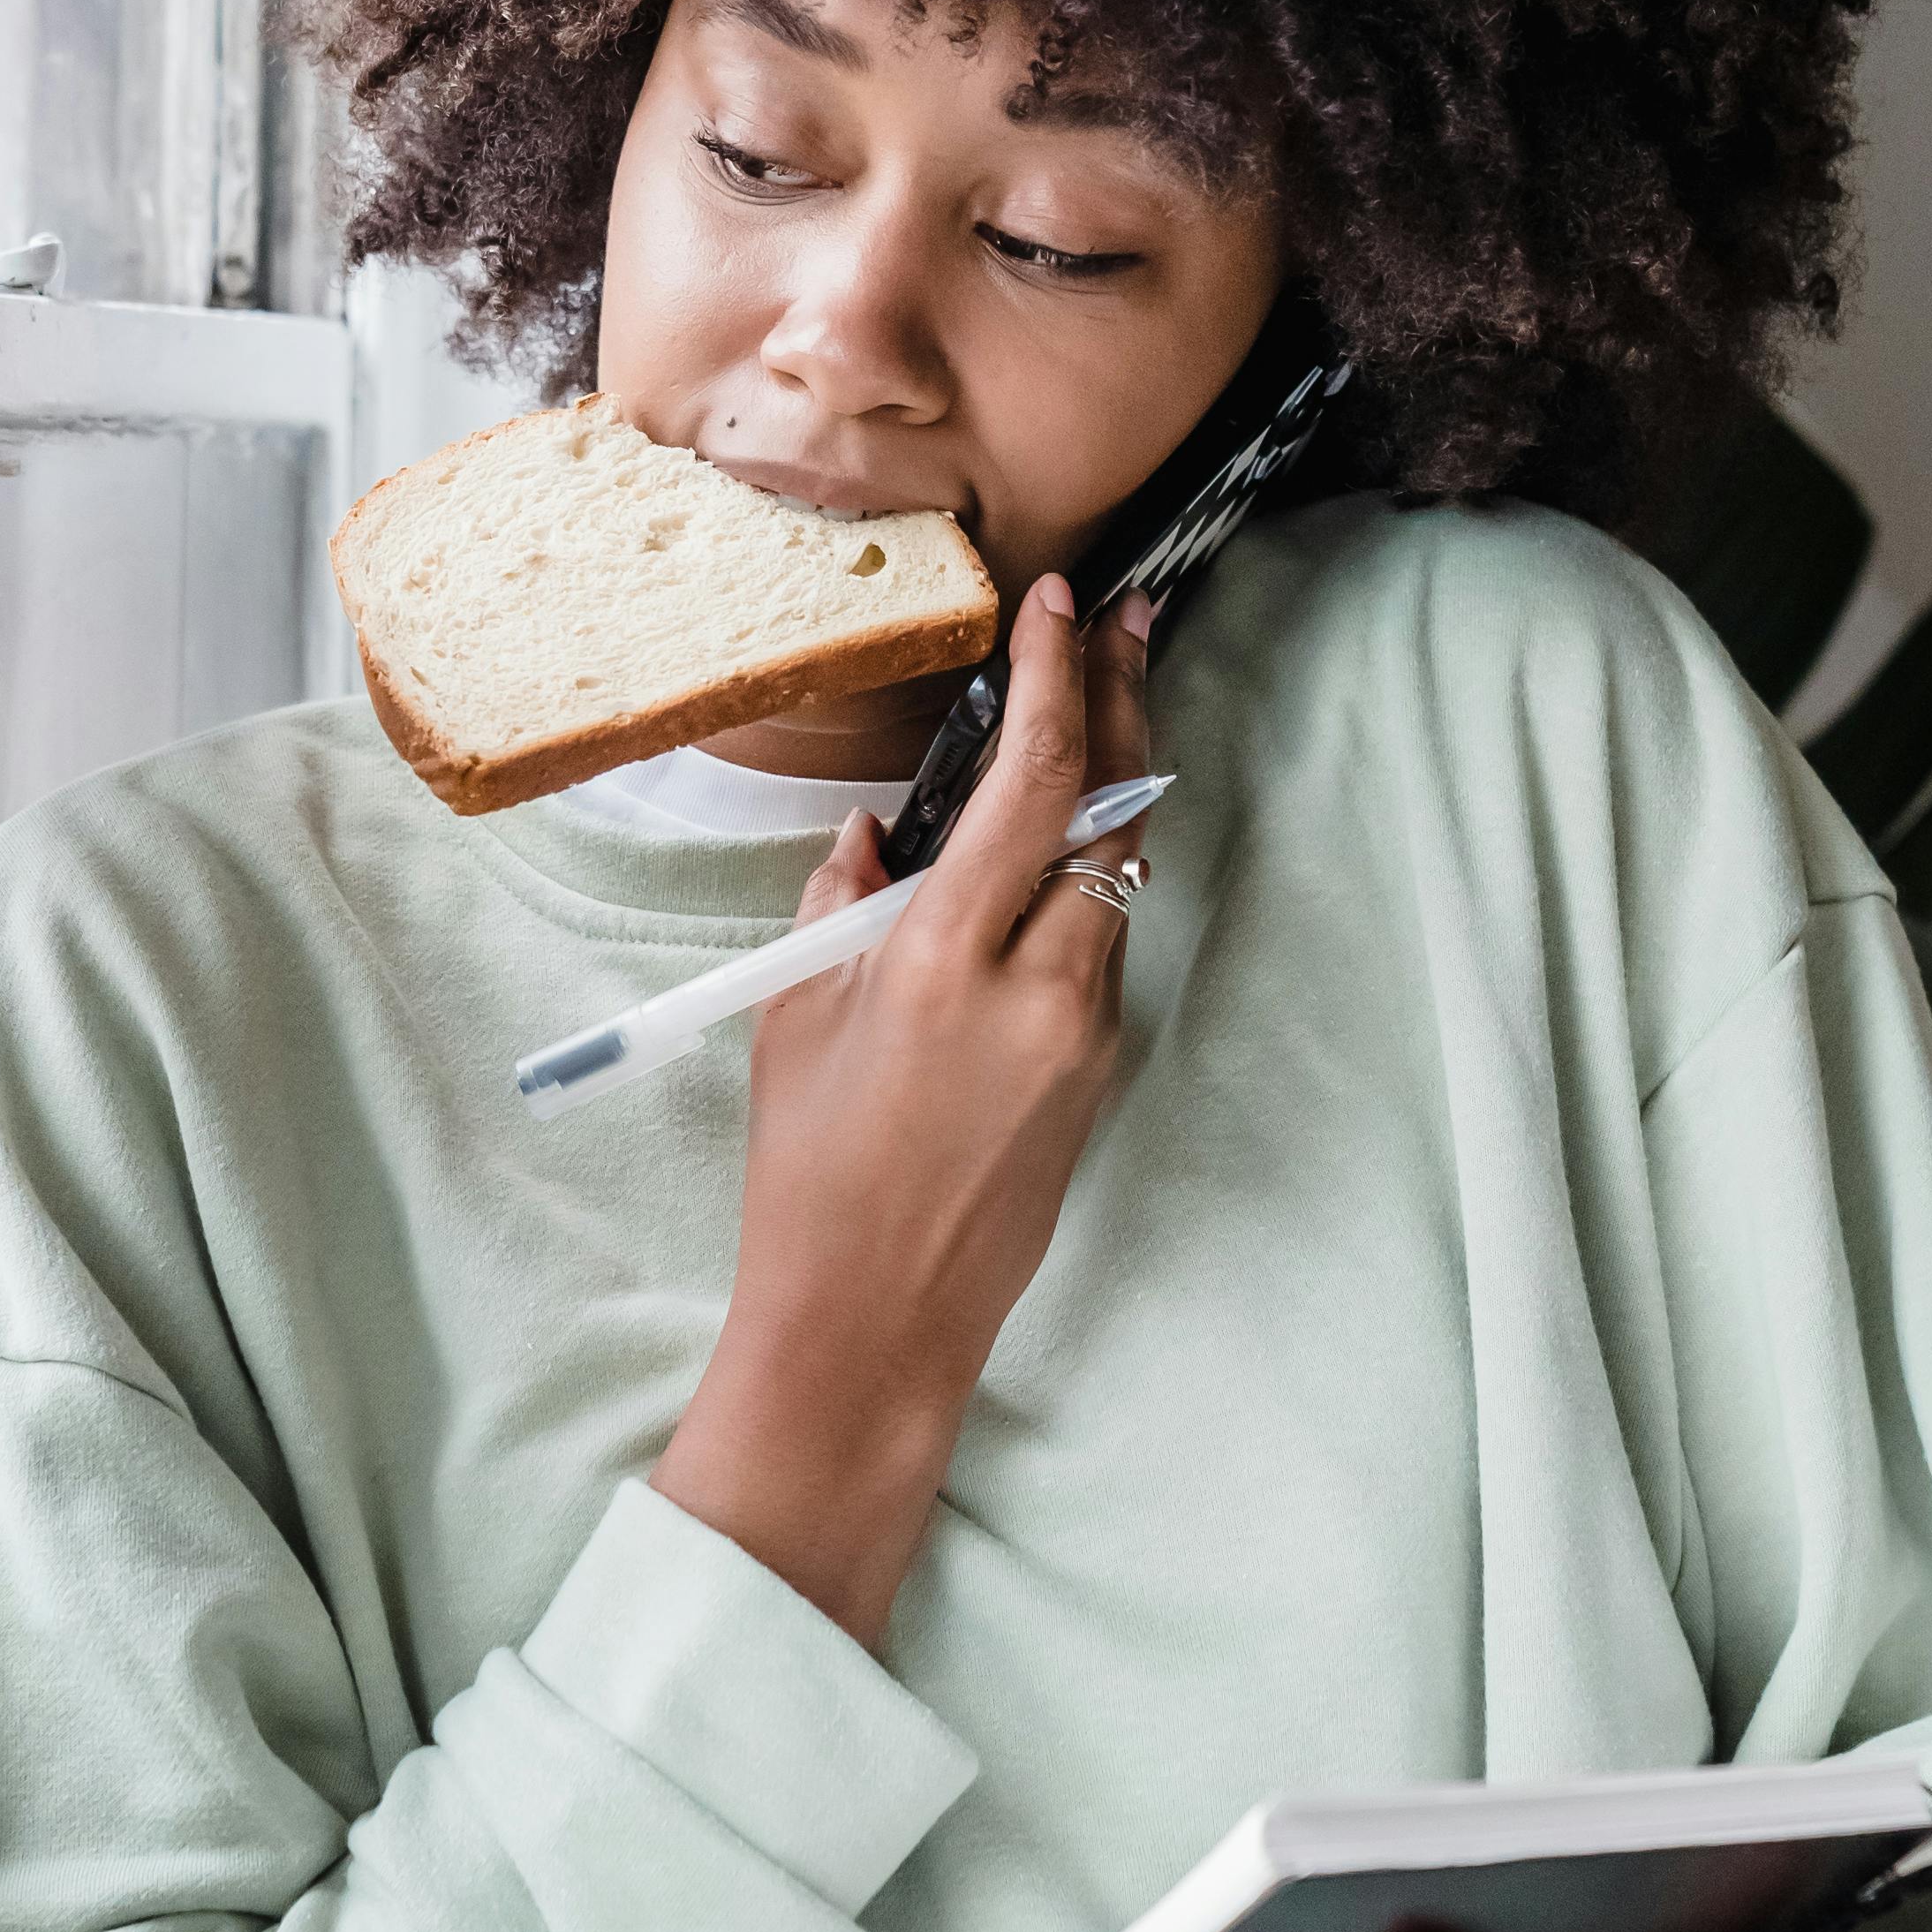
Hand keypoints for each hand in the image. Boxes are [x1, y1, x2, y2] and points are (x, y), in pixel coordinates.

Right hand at [652, 576, 1153, 1646]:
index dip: (1061, 680)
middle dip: (1126, 703)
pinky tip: (1053, 842)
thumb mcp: (798, 1023)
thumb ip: (842, 906)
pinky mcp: (1100, 1073)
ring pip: (1118, 875)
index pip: (1036, 786)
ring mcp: (1085, 1035)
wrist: (875, 1327)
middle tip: (1134, 616)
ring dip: (1112, 786)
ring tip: (1100, 699)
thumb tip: (882, 834)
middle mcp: (1038, 991)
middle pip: (1115, 813)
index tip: (1066, 604)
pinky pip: (1099, 943)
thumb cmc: (809, 1180)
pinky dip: (1084, 875)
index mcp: (944, 965)